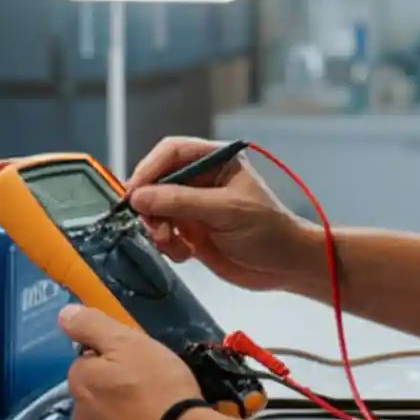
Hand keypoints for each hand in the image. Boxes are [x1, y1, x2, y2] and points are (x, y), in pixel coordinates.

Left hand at [58, 304, 202, 419]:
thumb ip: (92, 326)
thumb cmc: (158, 388)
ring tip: (157, 410)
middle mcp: (79, 412)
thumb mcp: (127, 342)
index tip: (139, 361)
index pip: (89, 358)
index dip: (114, 357)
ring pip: (107, 416)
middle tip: (152, 384)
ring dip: (124, 412)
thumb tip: (63, 314)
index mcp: (79, 380)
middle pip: (96, 389)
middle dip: (116, 385)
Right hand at [128, 136, 319, 290]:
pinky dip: (167, 245)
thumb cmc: (267, 231)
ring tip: (171, 244)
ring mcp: (194, 207)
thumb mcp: (225, 210)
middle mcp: (201, 180)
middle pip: (157, 182)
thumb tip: (139, 197)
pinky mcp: (190, 232)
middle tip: (154, 226)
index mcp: (215, 161)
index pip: (171, 152)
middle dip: (151, 205)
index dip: (149, 169)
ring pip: (155, 210)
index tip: (134, 192)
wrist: (284, 267)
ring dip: (157, 228)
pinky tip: (185, 254)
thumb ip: (181, 201)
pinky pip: (163, 233)